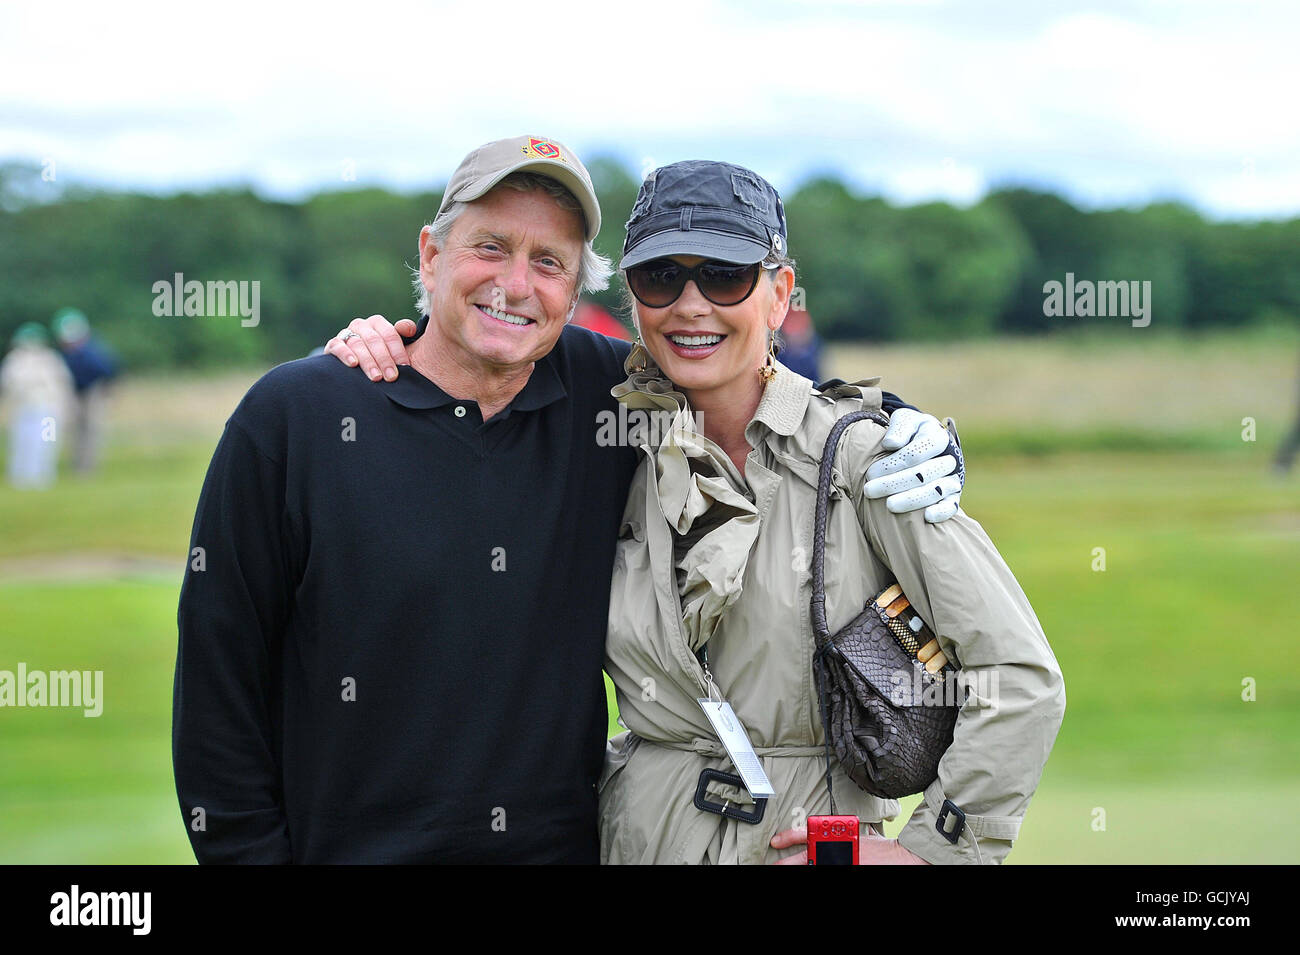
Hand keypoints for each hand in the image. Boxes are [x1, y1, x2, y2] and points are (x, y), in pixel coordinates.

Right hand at [324, 315, 418, 380]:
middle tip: (391, 377)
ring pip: (358, 344)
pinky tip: (353, 364)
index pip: (390, 334)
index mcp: (377, 323)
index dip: (398, 351)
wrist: (354, 368)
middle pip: (374, 340)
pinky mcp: (333, 345)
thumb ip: (403, 336)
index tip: (405, 367)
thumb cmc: (380, 357)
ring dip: (368, 361)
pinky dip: (345, 354)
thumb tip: (410, 329)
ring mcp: (346, 333)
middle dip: (384, 359)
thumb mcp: (394, 348)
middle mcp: (361, 325)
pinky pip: (337, 346)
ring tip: (376, 377)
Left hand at [770, 822, 930, 864]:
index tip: (775, 841)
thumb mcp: (858, 835)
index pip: (805, 834)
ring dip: (803, 866)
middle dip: (787, 864)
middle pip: (803, 858)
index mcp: (836, 837)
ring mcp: (838, 862)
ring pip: (812, 866)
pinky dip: (820, 867)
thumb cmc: (881, 847)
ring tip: (786, 869)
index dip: (787, 837)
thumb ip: (842, 835)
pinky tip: (815, 867)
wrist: (900, 858)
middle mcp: (834, 851)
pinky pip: (825, 870)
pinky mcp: (846, 868)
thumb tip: (831, 836)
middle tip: (775, 866)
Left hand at [864, 408, 964, 522]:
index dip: (892, 464)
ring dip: (912, 499)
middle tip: (869, 490)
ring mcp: (952, 478)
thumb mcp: (903, 421)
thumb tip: (891, 444)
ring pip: (936, 490)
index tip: (870, 473)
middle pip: (923, 473)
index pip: (915, 453)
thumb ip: (899, 428)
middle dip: (895, 483)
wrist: (923, 443)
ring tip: (889, 506)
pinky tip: (926, 517)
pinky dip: (942, 512)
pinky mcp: (953, 495)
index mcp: (936, 437)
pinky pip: (952, 505)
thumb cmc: (908, 432)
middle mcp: (948, 458)